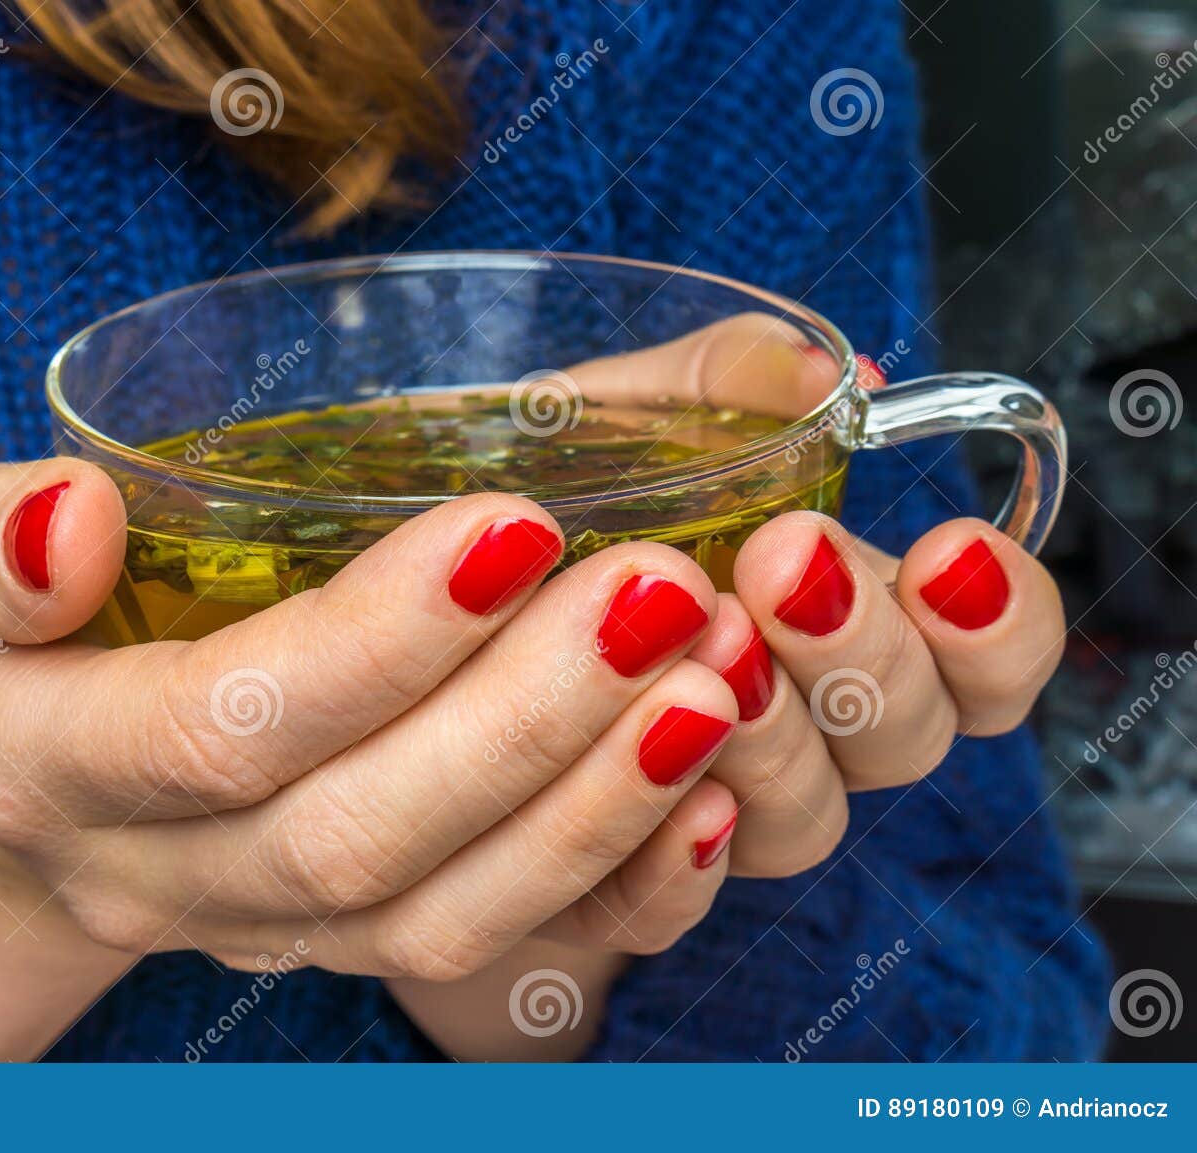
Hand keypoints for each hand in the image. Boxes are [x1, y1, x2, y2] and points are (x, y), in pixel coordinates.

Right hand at [0, 462, 744, 980]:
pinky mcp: (350, 946)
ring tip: (714, 677)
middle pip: (356, 836)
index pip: (217, 726)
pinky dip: (610, 883)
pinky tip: (710, 791)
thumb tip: (70, 516)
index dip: (370, 643)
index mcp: (47, 767)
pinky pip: (486, 950)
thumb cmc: (5, 638)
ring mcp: (266, 933)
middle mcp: (161, 878)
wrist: (20, 784)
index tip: (518, 523)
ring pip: (441, 918)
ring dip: (592, 805)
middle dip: (522, 723)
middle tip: (662, 593)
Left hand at [558, 314, 1064, 898]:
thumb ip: (716, 389)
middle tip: (786, 561)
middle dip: (861, 653)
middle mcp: (790, 727)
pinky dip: (672, 865)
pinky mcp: (589, 884)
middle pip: (902, 743)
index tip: (951, 546)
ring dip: (772, 740)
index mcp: (826, 616)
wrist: (386, 597)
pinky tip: (674, 799)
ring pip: (800, 826)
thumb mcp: (608, 421)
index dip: (1001, 626)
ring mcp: (700, 813)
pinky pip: (655, 913)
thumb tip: (822, 374)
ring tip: (706, 643)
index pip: (979, 663)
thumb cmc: (524, 500)